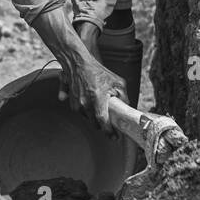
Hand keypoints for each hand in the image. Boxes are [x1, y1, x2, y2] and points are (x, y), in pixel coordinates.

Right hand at [31, 7, 126, 132]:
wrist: (77, 62)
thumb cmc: (98, 71)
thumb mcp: (117, 82)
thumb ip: (124, 97)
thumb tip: (128, 109)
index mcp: (97, 98)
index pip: (103, 122)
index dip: (110, 132)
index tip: (115, 137)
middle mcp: (85, 103)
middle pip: (95, 123)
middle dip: (103, 125)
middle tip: (111, 124)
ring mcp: (77, 103)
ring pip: (87, 118)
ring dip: (94, 117)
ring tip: (100, 108)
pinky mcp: (71, 102)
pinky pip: (81, 112)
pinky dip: (87, 111)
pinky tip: (91, 104)